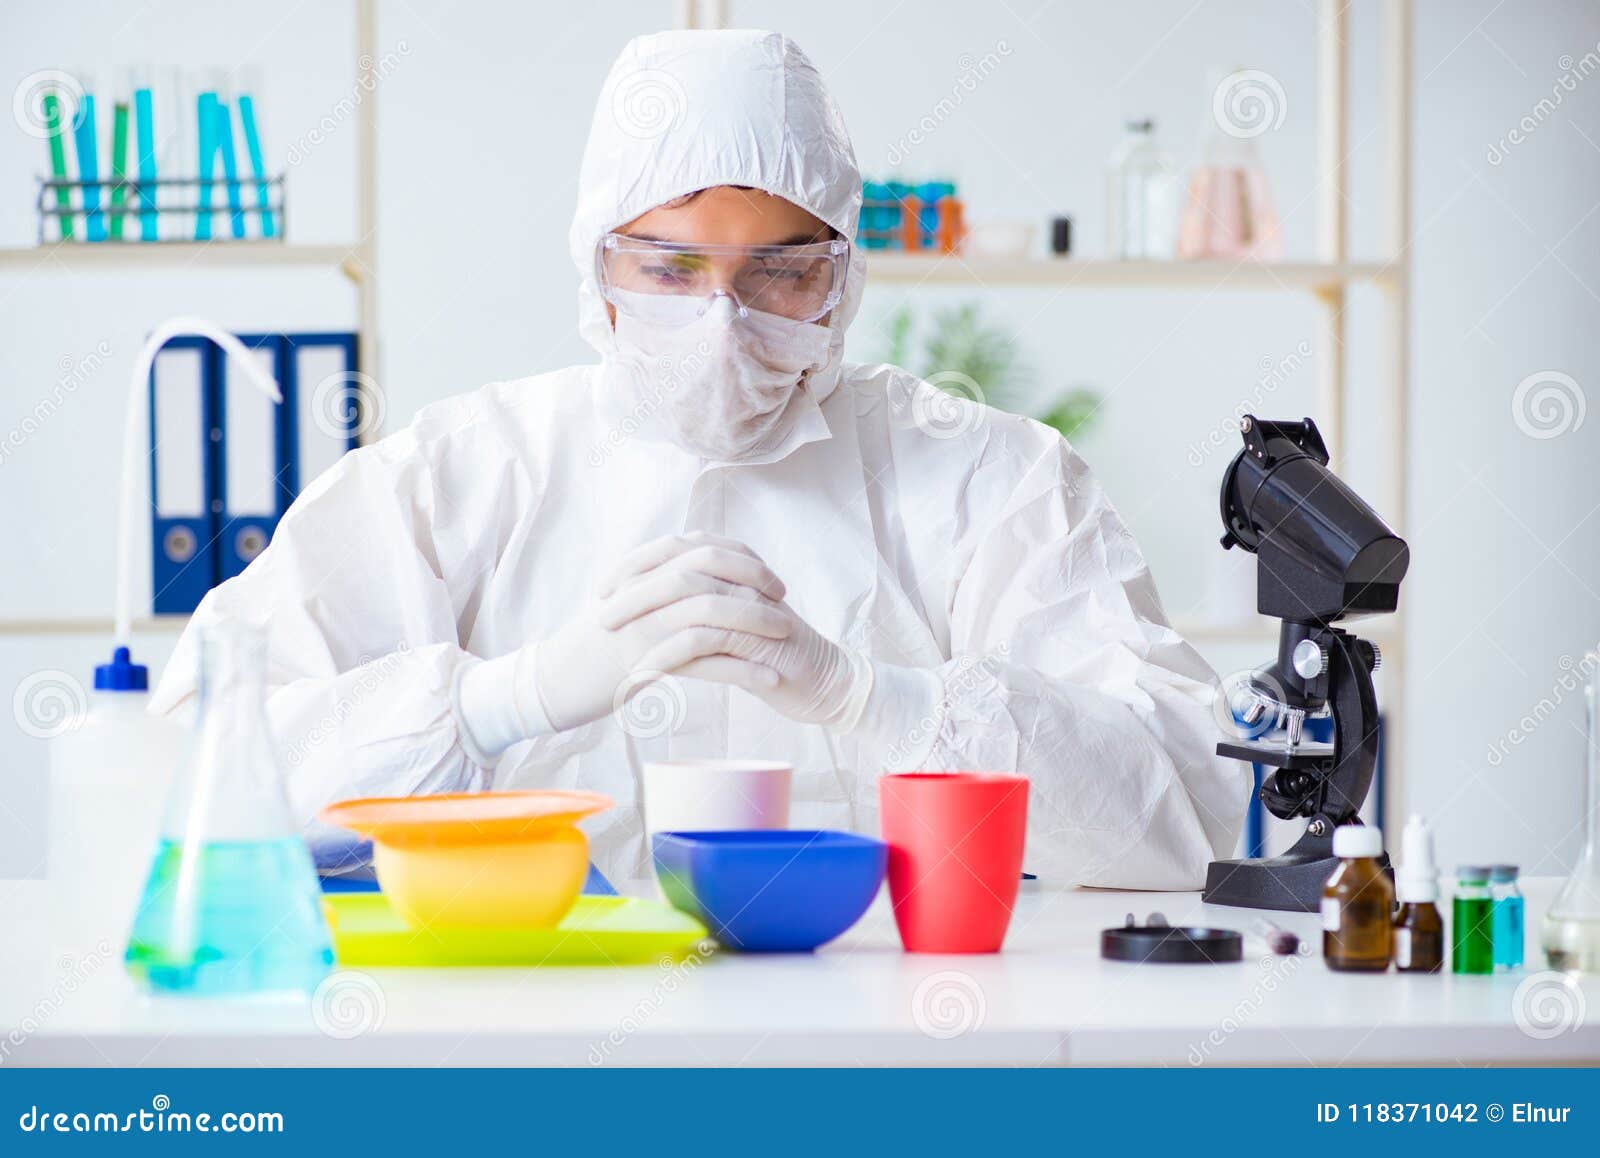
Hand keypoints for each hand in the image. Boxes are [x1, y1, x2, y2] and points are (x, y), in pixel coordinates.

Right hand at [530, 533, 789, 731]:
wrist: (553, 682)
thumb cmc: (595, 647)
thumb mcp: (629, 604)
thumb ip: (662, 586)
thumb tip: (704, 577)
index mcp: (641, 570)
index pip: (702, 546)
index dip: (742, 557)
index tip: (770, 576)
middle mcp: (643, 589)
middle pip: (708, 565)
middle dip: (754, 578)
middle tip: (783, 598)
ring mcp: (642, 624)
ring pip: (709, 608)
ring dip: (755, 620)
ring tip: (786, 635)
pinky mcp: (643, 662)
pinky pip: (702, 660)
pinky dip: (741, 669)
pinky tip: (768, 680)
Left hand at [600, 535, 869, 728]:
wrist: (822, 684)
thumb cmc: (772, 657)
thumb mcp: (730, 625)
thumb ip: (699, 605)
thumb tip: (650, 598)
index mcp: (734, 567)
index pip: (676, 547)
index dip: (636, 563)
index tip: (604, 588)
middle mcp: (742, 577)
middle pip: (677, 563)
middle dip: (632, 587)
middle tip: (599, 612)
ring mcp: (751, 604)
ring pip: (686, 596)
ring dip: (643, 617)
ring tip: (612, 639)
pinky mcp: (757, 638)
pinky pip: (704, 639)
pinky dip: (669, 654)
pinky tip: (644, 671)